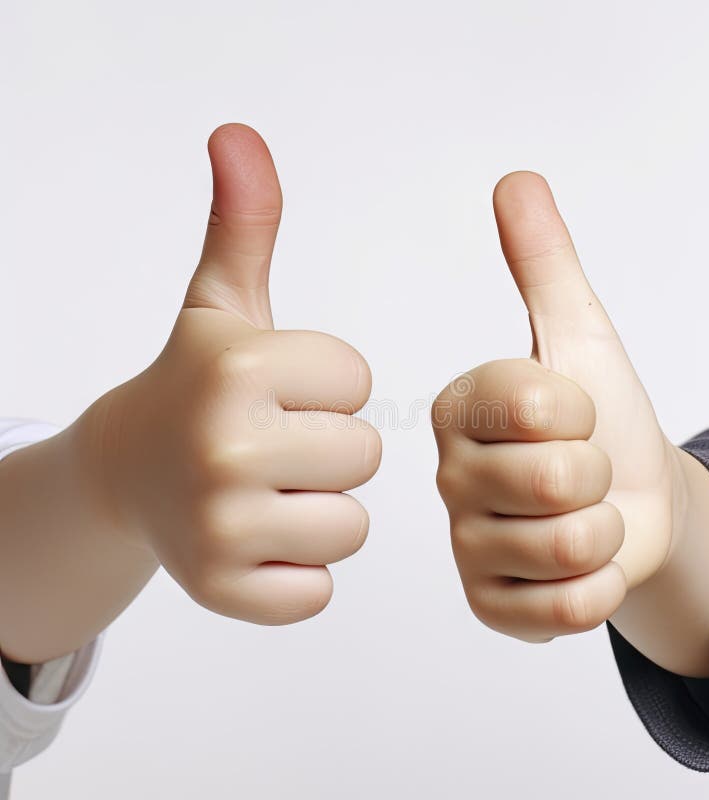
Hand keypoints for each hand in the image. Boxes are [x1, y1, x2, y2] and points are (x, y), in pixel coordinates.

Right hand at [83, 124, 380, 624]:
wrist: (127, 470)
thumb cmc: (196, 384)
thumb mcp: (221, 302)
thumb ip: (244, 221)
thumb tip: (238, 134)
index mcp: (241, 370)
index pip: (357, 381)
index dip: (326, 385)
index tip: (280, 391)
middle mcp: (225, 448)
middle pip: (363, 455)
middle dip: (329, 449)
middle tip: (275, 445)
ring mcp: (219, 528)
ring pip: (348, 526)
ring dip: (319, 510)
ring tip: (268, 491)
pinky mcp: (223, 591)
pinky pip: (315, 590)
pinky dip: (296, 572)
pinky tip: (258, 541)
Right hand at [433, 172, 684, 641]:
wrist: (635, 502)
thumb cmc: (602, 418)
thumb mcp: (577, 332)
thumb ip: (543, 261)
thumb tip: (515, 182)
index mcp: (457, 409)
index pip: (539, 406)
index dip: (581, 410)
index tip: (568, 413)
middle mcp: (448, 477)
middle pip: (559, 480)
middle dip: (598, 474)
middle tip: (579, 471)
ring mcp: (466, 545)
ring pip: (569, 545)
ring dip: (603, 530)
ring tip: (580, 516)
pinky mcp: (489, 603)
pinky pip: (565, 606)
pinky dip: (596, 584)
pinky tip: (572, 565)